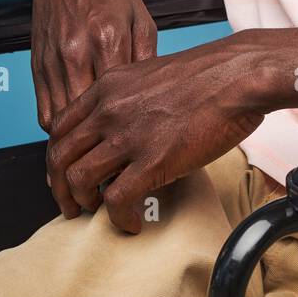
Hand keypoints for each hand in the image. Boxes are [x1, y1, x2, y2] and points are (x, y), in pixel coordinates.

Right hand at [31, 0, 157, 216]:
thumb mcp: (144, 24)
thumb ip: (146, 64)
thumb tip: (155, 109)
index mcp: (112, 43)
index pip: (118, 111)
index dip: (126, 146)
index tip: (135, 175)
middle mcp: (80, 53)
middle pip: (84, 126)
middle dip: (93, 166)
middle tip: (106, 194)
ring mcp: (55, 59)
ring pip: (59, 126)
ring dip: (71, 157)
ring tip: (86, 183)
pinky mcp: (37, 63)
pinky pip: (45, 111)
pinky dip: (58, 135)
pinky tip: (72, 148)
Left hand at [46, 30, 273, 231]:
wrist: (239, 75)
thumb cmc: (210, 74)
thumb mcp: (152, 74)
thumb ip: (129, 99)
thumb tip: (124, 128)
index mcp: (108, 87)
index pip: (59, 127)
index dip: (58, 157)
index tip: (64, 174)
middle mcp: (109, 110)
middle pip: (60, 157)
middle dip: (60, 189)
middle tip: (71, 205)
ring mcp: (128, 136)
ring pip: (79, 180)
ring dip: (84, 204)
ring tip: (99, 214)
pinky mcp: (152, 161)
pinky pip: (116, 200)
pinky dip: (119, 219)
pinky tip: (133, 222)